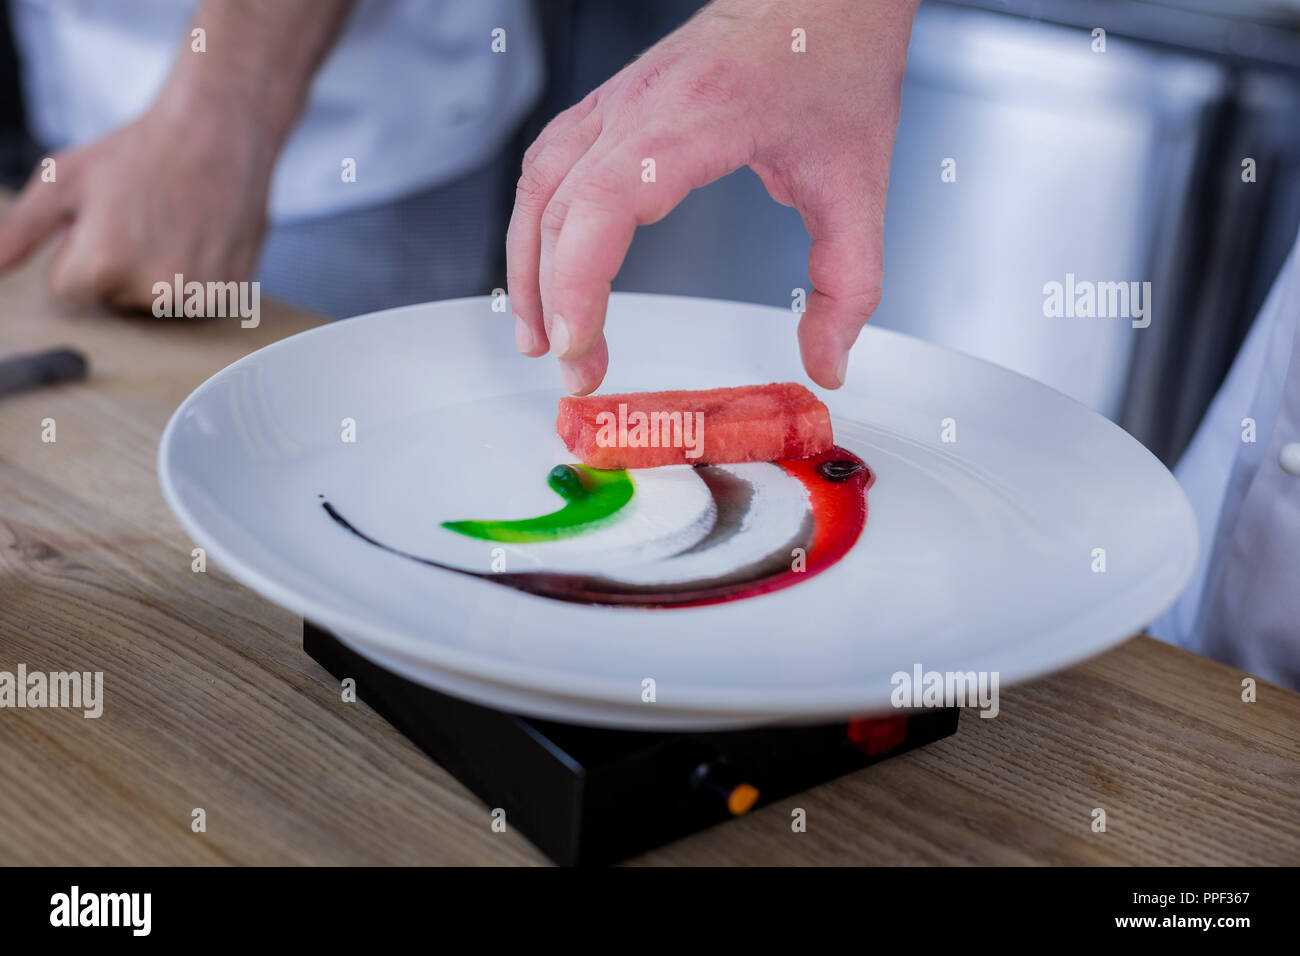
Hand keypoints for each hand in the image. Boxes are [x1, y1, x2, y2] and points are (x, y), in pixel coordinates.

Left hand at [0, 85, 274, 309]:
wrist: (218, 131)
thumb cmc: (139, 150)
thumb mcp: (63, 179)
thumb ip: (19, 231)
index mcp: (103, 264)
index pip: (69, 291)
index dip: (79, 254)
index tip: (103, 222)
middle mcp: (152, 289)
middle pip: (115, 299)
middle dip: (121, 266)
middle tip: (143, 218)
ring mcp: (196, 295)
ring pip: (156, 303)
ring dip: (159, 273)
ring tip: (175, 226)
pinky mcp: (230, 293)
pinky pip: (197, 299)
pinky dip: (197, 274)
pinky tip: (202, 236)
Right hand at [507, 0, 918, 393]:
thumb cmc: (832, 61)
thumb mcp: (857, 185)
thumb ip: (847, 285)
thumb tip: (827, 365)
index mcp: (694, 120)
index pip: (602, 206)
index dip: (576, 284)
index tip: (581, 348)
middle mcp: (639, 105)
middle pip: (558, 210)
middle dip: (553, 302)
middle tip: (579, 372)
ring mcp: (616, 99)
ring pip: (536, 186)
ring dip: (527, 267)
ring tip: (542, 336)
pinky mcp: (612, 102)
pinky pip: (546, 164)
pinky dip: (536, 224)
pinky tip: (545, 266)